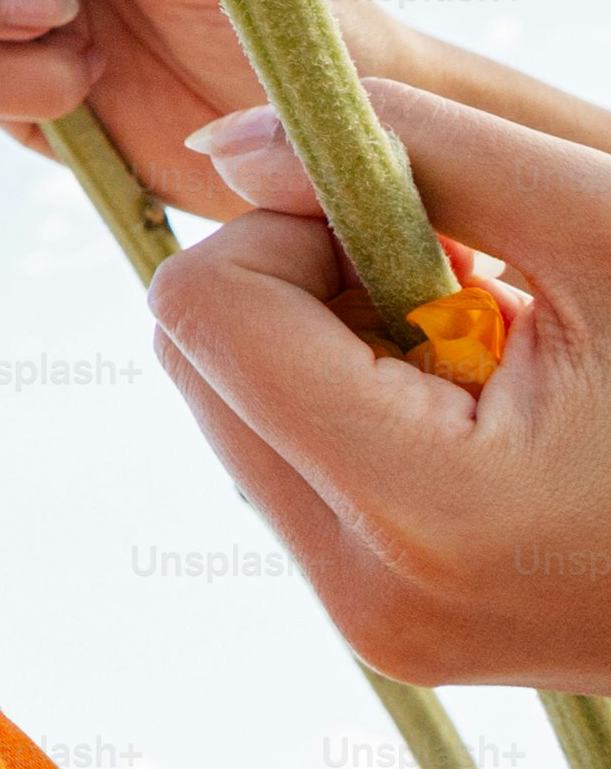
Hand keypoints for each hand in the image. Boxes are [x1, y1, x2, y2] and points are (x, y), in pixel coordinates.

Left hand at [151, 80, 610, 692]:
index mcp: (425, 515)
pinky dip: (366, 398)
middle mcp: (372, 597)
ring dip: (337, 339)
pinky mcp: (393, 621)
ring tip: (499, 343)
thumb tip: (223, 141)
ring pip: (237, 408)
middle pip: (199, 360)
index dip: (290, 226)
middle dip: (304, 283)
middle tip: (466, 277)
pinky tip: (496, 398)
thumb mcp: (606, 224)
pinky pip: (296, 463)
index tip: (416, 222)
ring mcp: (379, 627)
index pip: (208, 311)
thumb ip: (419, 154)